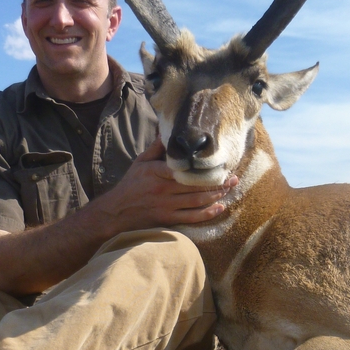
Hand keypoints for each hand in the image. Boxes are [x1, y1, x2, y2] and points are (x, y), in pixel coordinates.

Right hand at [97, 139, 237, 232]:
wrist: (116, 212)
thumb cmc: (131, 185)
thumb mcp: (141, 162)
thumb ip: (157, 148)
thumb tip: (168, 130)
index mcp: (157, 172)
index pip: (185, 169)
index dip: (204, 168)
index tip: (219, 164)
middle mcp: (163, 189)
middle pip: (196, 185)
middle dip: (217, 182)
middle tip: (234, 178)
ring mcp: (166, 205)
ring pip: (197, 201)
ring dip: (216, 195)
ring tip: (230, 189)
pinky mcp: (168, 219)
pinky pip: (191, 217)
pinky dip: (207, 213)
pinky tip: (220, 208)